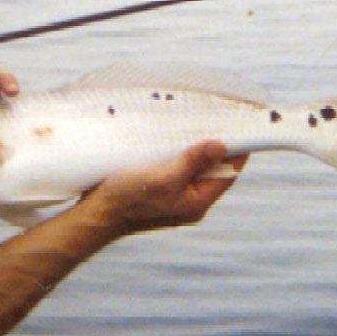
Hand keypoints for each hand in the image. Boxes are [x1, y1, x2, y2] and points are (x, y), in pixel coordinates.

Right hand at [82, 141, 247, 234]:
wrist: (95, 215)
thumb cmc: (127, 198)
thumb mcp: (163, 177)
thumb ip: (192, 162)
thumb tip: (220, 146)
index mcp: (197, 203)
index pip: (228, 173)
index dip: (237, 150)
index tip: (241, 127)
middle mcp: (190, 202)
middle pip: (212, 171)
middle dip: (214, 147)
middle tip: (215, 120)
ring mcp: (174, 198)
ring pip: (194, 170)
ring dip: (194, 150)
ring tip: (194, 127)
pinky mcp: (160, 193)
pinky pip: (178, 171)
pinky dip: (179, 156)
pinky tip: (172, 142)